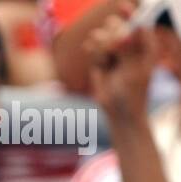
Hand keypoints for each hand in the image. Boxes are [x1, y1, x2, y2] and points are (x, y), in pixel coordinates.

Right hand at [86, 4, 155, 125]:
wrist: (120, 113)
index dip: (129, 12)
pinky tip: (98, 61)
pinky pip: (94, 46)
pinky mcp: (102, 59)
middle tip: (114, 48)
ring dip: (102, 46)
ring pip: (103, 34)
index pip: (137, 20)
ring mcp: (115, 50)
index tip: (122, 6)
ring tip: (106, 61)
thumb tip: (123, 33)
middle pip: (116, 24)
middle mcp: (131, 44)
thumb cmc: (132, 95)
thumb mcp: (133, 72)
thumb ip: (128, 51)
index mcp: (145, 44)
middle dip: (112, 34)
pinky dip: (94, 52)